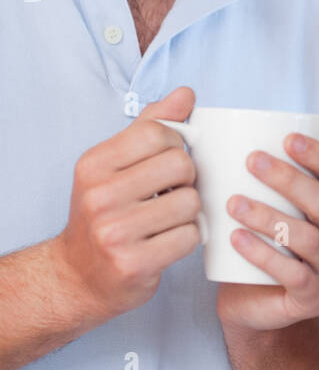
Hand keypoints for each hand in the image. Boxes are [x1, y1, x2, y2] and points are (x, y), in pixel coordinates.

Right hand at [54, 86, 201, 319]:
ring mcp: (115, 232)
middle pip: (181, 165)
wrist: (78, 275)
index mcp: (94, 164)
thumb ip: (151, 126)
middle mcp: (99, 195)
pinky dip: (188, 238)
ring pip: (190, 203)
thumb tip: (186, 94)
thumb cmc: (105, 214)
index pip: (158, 132)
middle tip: (172, 192)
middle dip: (187, 179)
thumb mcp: (115, 165)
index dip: (176, 145)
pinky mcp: (134, 263)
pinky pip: (189, 237)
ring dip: (189, 212)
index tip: (168, 161)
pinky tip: (168, 241)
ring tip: (169, 218)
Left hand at [215, 125, 318, 331]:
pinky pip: (294, 276)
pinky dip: (264, 256)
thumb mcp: (278, 199)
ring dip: (270, 217)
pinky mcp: (313, 300)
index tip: (285, 138)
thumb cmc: (265, 239)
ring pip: (308, 239)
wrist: (248, 298)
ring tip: (234, 202)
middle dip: (290, 180)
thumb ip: (296, 162)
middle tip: (251, 161)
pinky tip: (237, 238)